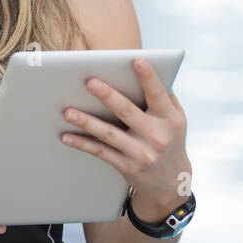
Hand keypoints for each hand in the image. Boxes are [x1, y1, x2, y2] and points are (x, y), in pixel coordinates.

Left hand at [59, 58, 191, 218]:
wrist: (171, 182)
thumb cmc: (170, 140)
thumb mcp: (176, 120)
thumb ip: (166, 97)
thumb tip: (152, 70)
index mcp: (169, 119)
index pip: (158, 94)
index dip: (148, 77)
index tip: (136, 60)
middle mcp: (156, 135)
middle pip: (127, 112)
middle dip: (108, 96)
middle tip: (89, 82)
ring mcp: (141, 152)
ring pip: (108, 134)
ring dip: (86, 122)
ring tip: (67, 111)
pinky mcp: (127, 166)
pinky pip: (100, 152)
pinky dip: (82, 143)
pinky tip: (66, 135)